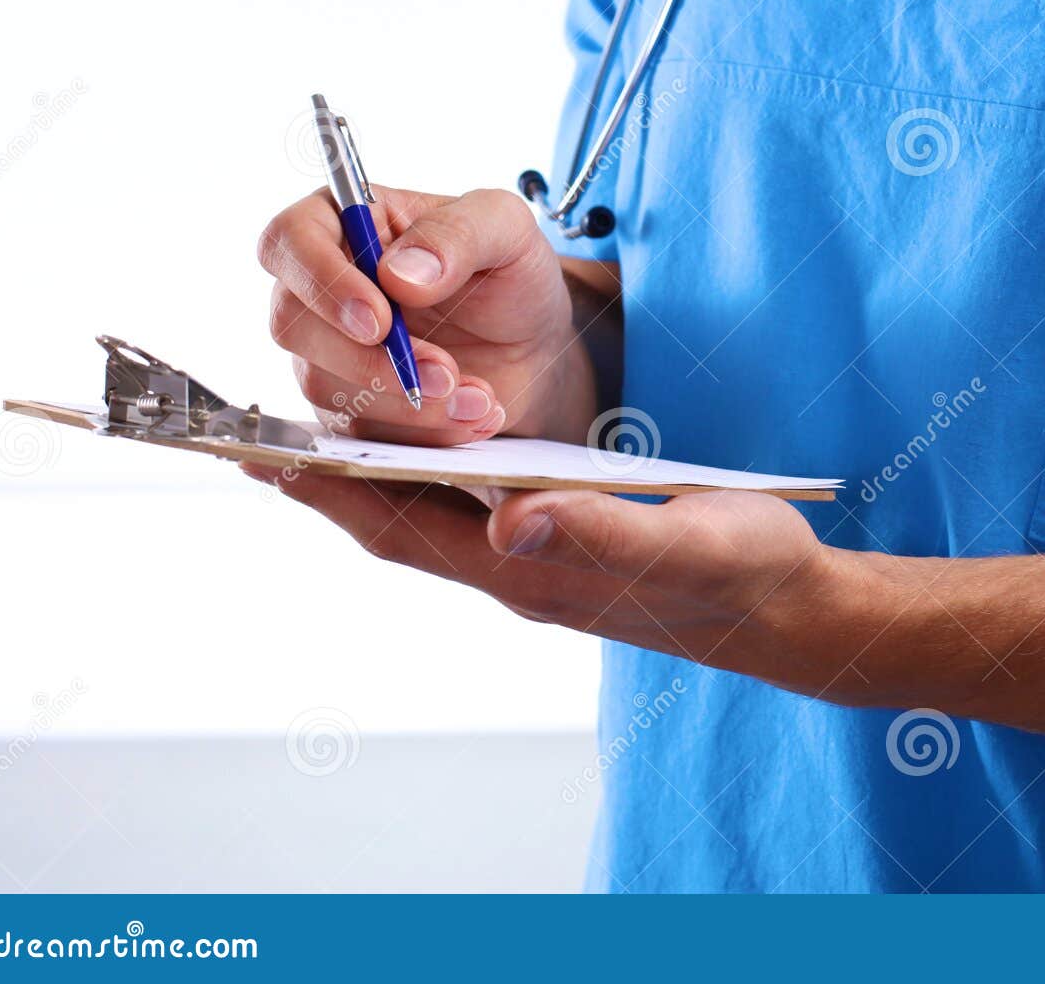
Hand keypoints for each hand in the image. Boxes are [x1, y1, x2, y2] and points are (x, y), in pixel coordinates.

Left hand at [243, 464, 881, 698]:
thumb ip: (600, 535)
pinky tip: (425, 455)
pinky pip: (470, 518)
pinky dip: (429, 484)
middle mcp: (520, 574)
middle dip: (330, 485)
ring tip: (317, 438)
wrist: (786, 607)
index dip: (335, 493)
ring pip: (431, 524)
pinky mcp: (563, 551)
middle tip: (258, 439)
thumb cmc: (741, 570)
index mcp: (534, 573)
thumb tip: (507, 523)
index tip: (264, 454)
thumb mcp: (682, 542)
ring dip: (372, 483)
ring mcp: (539, 567)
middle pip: (400, 527)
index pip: (406, 529)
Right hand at [258, 186, 595, 445]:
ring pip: (324, 386)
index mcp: (346, 221)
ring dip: (406, 403)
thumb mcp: (506, 228)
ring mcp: (328, 350)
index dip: (321, 281)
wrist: (535, 344)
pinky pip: (359, 432)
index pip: (289, 240)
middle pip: (293, 323)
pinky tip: (475, 416)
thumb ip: (457, 234)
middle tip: (446, 373)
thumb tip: (397, 275)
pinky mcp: (348, 405)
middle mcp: (322, 286)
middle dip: (369, 360)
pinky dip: (423, 431)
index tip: (379, 320)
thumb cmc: (510, 271)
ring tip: (478, 397)